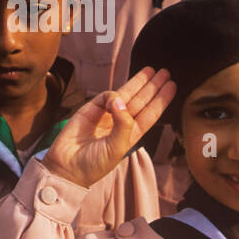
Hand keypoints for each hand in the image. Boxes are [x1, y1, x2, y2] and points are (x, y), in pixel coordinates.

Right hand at [41, 68, 174, 187]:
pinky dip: (112, 95)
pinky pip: (106, 96)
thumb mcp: (116, 148)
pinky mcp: (91, 110)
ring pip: (126, 95)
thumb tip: (121, 101)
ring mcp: (106, 115)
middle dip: (153, 87)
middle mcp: (120, 123)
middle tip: (165, 73)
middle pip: (141, 101)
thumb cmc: (93, 165)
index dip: (161, 100)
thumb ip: (123, 125)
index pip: (150, 114)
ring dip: (138, 83)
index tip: (171, 86)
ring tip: (151, 71)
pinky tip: (115, 99)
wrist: (67, 167)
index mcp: (131, 135)